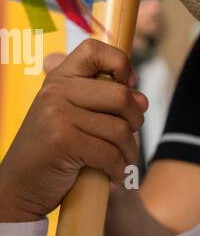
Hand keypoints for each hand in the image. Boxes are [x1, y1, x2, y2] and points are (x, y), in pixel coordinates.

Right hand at [0, 39, 148, 221]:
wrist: (20, 186)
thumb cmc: (53, 152)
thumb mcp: (72, 118)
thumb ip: (104, 103)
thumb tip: (141, 99)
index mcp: (59, 78)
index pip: (95, 50)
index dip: (120, 64)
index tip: (127, 86)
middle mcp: (56, 91)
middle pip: (121, 96)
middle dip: (136, 122)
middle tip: (128, 139)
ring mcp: (57, 115)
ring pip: (120, 130)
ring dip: (129, 153)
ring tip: (122, 162)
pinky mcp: (62, 141)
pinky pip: (110, 154)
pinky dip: (119, 170)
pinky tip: (114, 177)